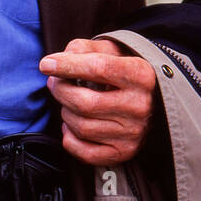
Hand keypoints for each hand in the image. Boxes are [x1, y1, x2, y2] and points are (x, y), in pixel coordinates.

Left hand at [39, 38, 157, 165]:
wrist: (154, 100)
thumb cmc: (124, 71)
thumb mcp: (110, 51)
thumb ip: (83, 49)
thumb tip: (57, 61)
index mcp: (140, 75)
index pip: (99, 68)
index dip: (68, 65)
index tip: (46, 64)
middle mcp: (140, 106)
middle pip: (85, 102)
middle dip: (61, 90)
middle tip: (55, 82)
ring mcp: (133, 132)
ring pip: (81, 127)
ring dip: (66, 112)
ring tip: (69, 102)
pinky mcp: (124, 152)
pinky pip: (84, 152)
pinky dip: (70, 138)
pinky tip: (72, 125)